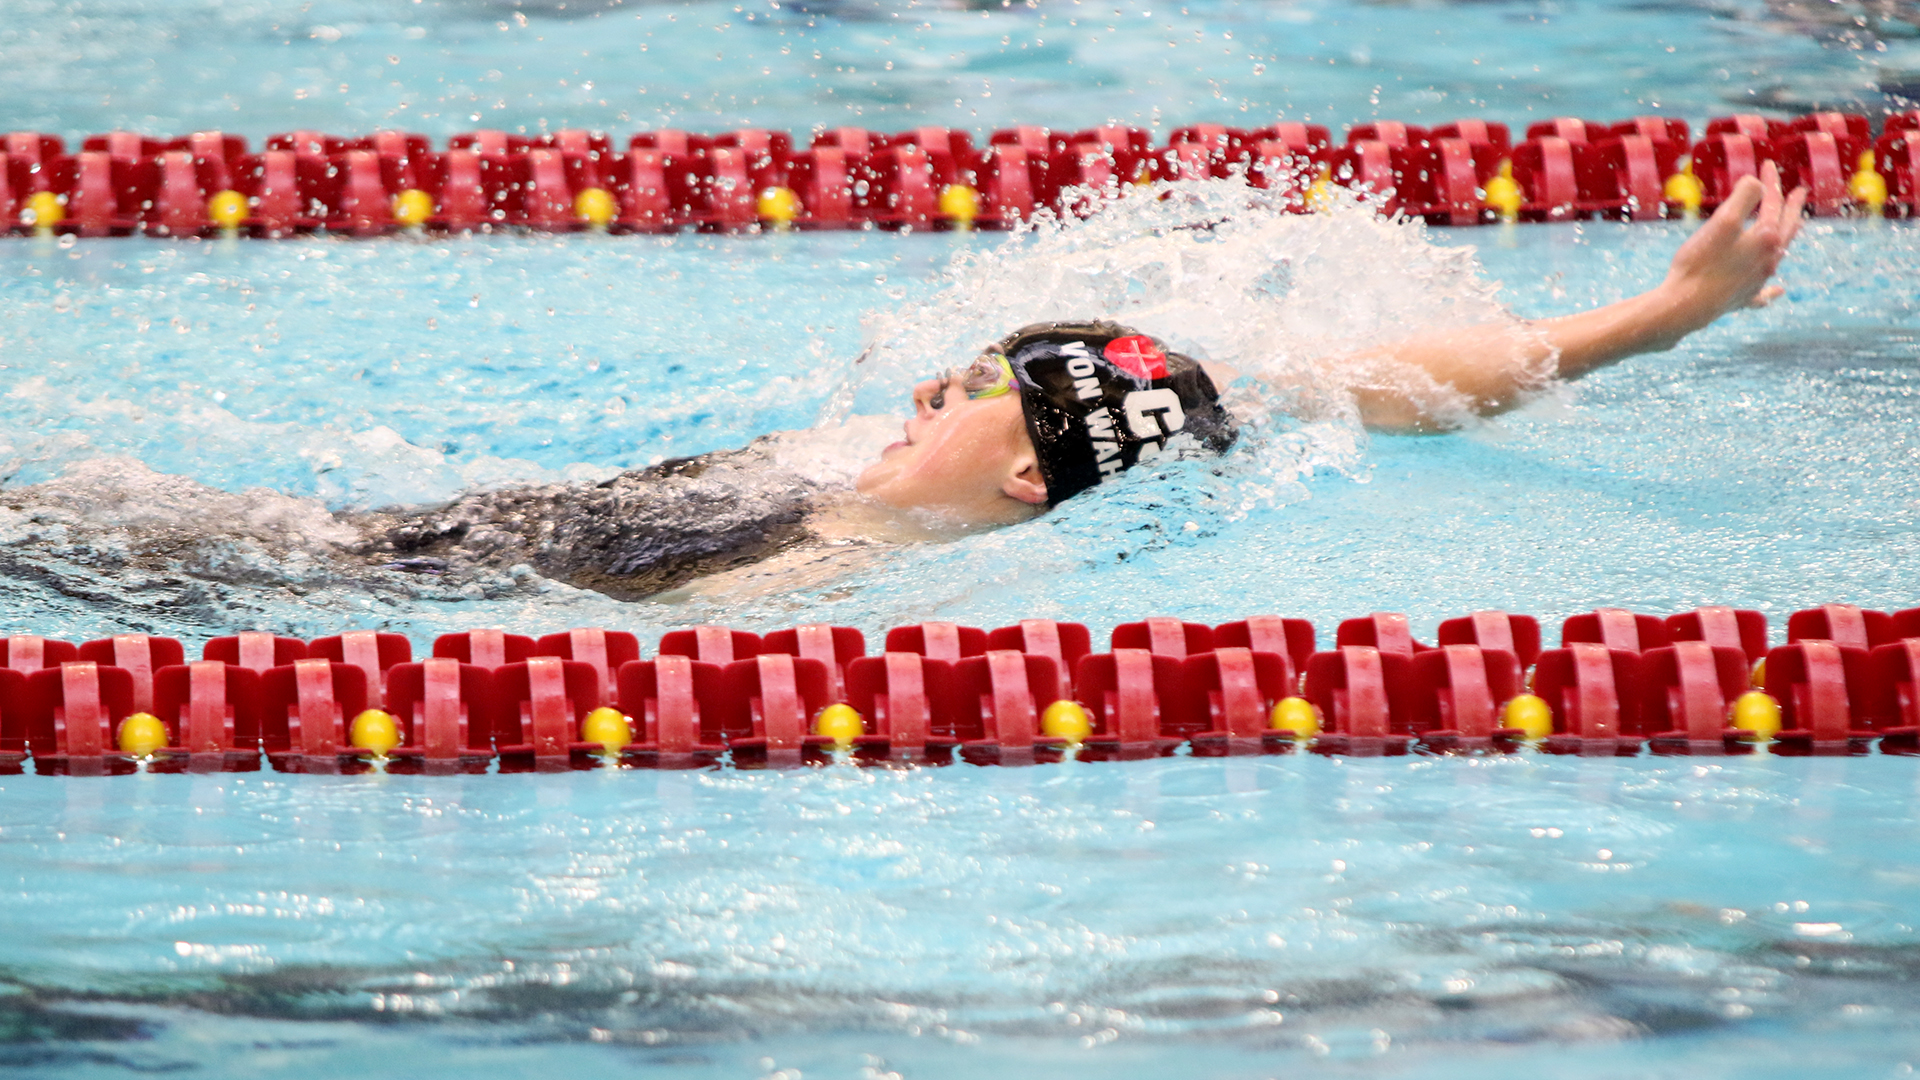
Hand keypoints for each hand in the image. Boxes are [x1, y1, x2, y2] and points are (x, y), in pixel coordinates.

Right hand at [1660, 160, 1806, 331]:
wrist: (1685, 307)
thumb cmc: (1700, 263)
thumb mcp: (1722, 221)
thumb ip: (1744, 196)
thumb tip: (1756, 183)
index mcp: (1766, 238)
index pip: (1772, 203)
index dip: (1770, 182)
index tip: (1767, 164)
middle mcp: (1768, 260)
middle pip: (1786, 228)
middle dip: (1791, 208)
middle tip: (1799, 192)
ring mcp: (1757, 281)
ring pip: (1779, 256)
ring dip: (1786, 239)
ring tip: (1792, 229)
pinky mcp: (1742, 299)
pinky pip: (1763, 293)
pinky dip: (1772, 290)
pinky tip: (1778, 291)